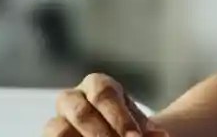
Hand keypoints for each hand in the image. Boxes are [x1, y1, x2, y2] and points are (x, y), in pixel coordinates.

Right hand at [44, 72, 167, 136]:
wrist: (118, 134)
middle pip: (80, 112)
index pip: (103, 95)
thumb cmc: (129, 128)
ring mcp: (56, 120)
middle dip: (102, 135)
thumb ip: (149, 130)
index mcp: (96, 85)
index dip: (120, 119)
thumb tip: (159, 136)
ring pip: (57, 130)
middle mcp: (71, 98)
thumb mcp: (140, 125)